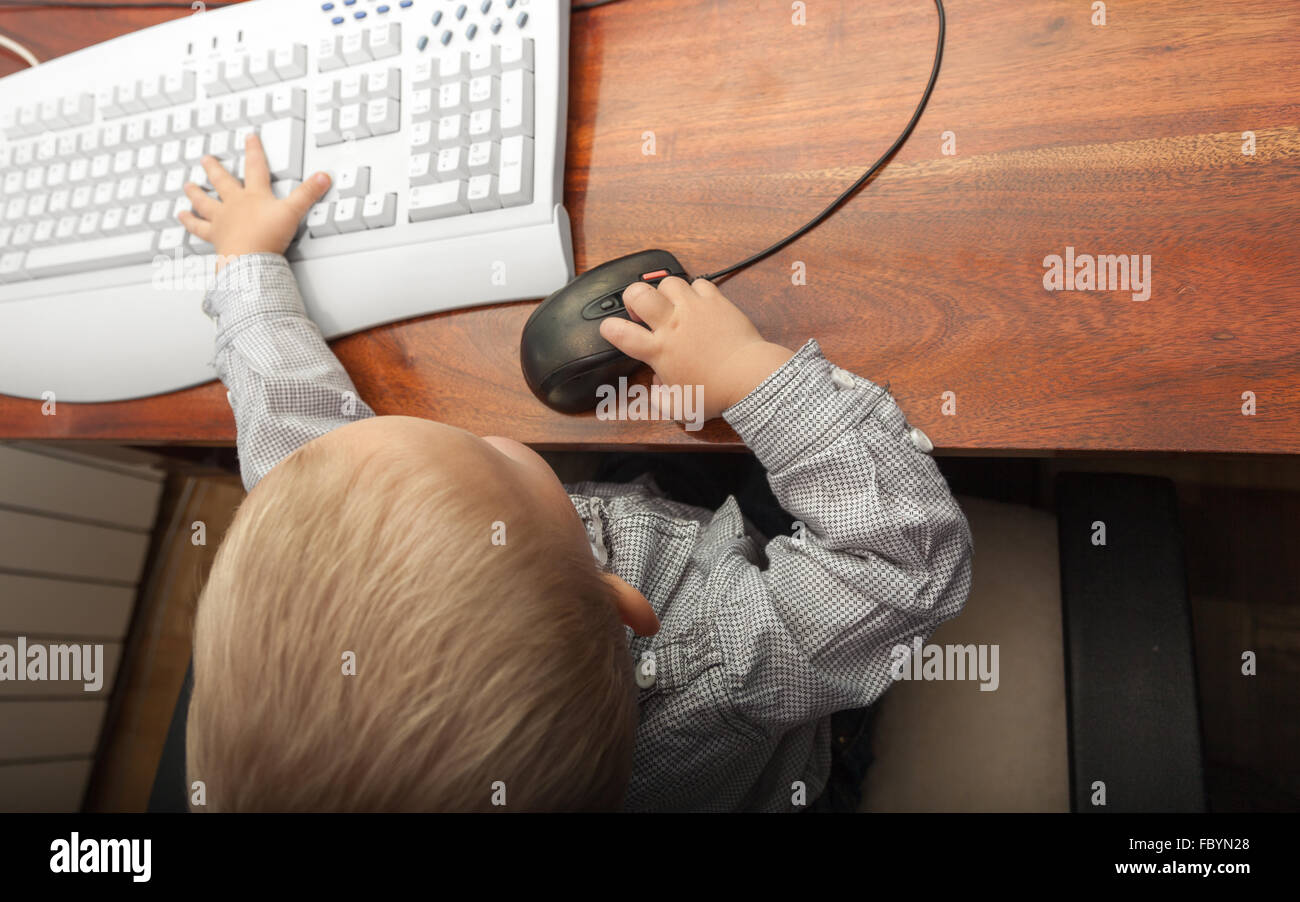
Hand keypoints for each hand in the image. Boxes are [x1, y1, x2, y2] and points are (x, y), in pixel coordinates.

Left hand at [178, 134, 330, 269]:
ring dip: (196, 193)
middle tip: (206, 159)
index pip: (255, 167)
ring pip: (204, 203)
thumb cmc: (268, 236)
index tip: (249, 138)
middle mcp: (234, 204)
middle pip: (222, 182)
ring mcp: (222, 220)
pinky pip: (198, 228)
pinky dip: (190, 223)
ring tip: (187, 186)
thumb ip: (308, 194)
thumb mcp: (293, 212)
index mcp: (253, 196)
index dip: (254, 150)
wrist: (250, 259)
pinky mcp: (215, 237)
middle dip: (215, 169)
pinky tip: (182, 217)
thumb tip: (324, 176)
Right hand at [598, 277, 793, 420]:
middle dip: (633, 297)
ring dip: (664, 291)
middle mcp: (672, 324)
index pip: (620, 332)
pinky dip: (695, 290)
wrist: (749, 377)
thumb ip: (659, 400)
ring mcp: (694, 309)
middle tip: (640, 309)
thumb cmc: (716, 393)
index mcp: (659, 350)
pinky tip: (698, 303)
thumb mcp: (680, 408)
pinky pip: (698, 283)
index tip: (611, 329)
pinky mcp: (715, 301)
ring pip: (668, 282)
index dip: (609, 328)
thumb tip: (655, 389)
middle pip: (638, 293)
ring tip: (671, 304)